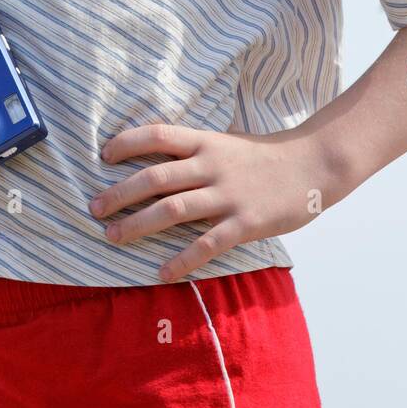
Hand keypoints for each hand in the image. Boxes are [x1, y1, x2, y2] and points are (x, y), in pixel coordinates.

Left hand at [88, 123, 330, 283]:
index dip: (127, 143)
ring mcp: (228, 194)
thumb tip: (154, 160)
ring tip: (112, 237)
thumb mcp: (226, 142)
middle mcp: (212, 165)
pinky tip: (161, 272)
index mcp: (206, 141)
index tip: (103, 156)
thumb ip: (194, 151)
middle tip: (93, 209)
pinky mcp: (244, 222)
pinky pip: (206, 244)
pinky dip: (181, 260)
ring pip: (173, 209)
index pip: (157, 134)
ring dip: (138, 225)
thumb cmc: (264, 156)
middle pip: (155, 176)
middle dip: (119, 193)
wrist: (313, 164)